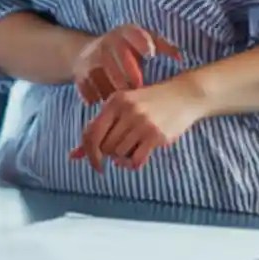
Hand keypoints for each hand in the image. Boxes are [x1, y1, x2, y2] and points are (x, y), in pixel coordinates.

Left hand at [69, 77, 208, 172]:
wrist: (184, 95)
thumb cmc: (149, 102)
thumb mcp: (122, 107)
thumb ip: (99, 128)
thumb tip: (74, 155)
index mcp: (115, 101)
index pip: (91, 133)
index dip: (88, 152)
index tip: (95, 163)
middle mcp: (127, 111)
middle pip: (106, 146)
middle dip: (110, 153)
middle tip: (120, 148)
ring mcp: (143, 123)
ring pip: (120, 154)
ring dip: (123, 157)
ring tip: (132, 148)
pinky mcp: (157, 135)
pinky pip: (136, 160)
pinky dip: (133, 163)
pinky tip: (137, 157)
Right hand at [72, 25, 181, 103]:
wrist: (89, 52)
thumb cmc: (127, 49)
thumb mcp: (144, 41)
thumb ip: (164, 47)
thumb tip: (180, 57)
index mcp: (123, 34)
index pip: (132, 35)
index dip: (141, 42)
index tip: (151, 54)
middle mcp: (104, 43)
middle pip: (114, 57)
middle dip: (126, 72)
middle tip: (138, 87)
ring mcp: (89, 58)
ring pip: (100, 74)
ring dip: (111, 88)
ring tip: (124, 101)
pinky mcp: (79, 73)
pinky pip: (87, 87)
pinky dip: (96, 96)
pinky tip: (107, 105)